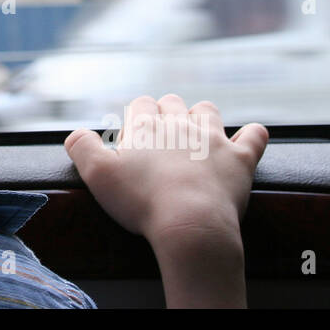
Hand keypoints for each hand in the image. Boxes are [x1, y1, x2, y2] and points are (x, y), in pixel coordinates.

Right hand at [65, 95, 268, 306]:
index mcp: (146, 125)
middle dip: (165, 113)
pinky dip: (252, 135)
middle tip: (160, 140)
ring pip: (207, 111)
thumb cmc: (141, 202)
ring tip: (195, 133)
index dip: (136, 118)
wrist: (191, 225)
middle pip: (172, 103)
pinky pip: (254, 136)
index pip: (140, 104)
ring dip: (201, 117)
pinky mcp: (241, 159)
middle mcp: (181, 123)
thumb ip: (81, 147)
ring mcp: (214, 139)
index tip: (134, 140)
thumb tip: (74, 134)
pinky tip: (249, 138)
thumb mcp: (97, 175)